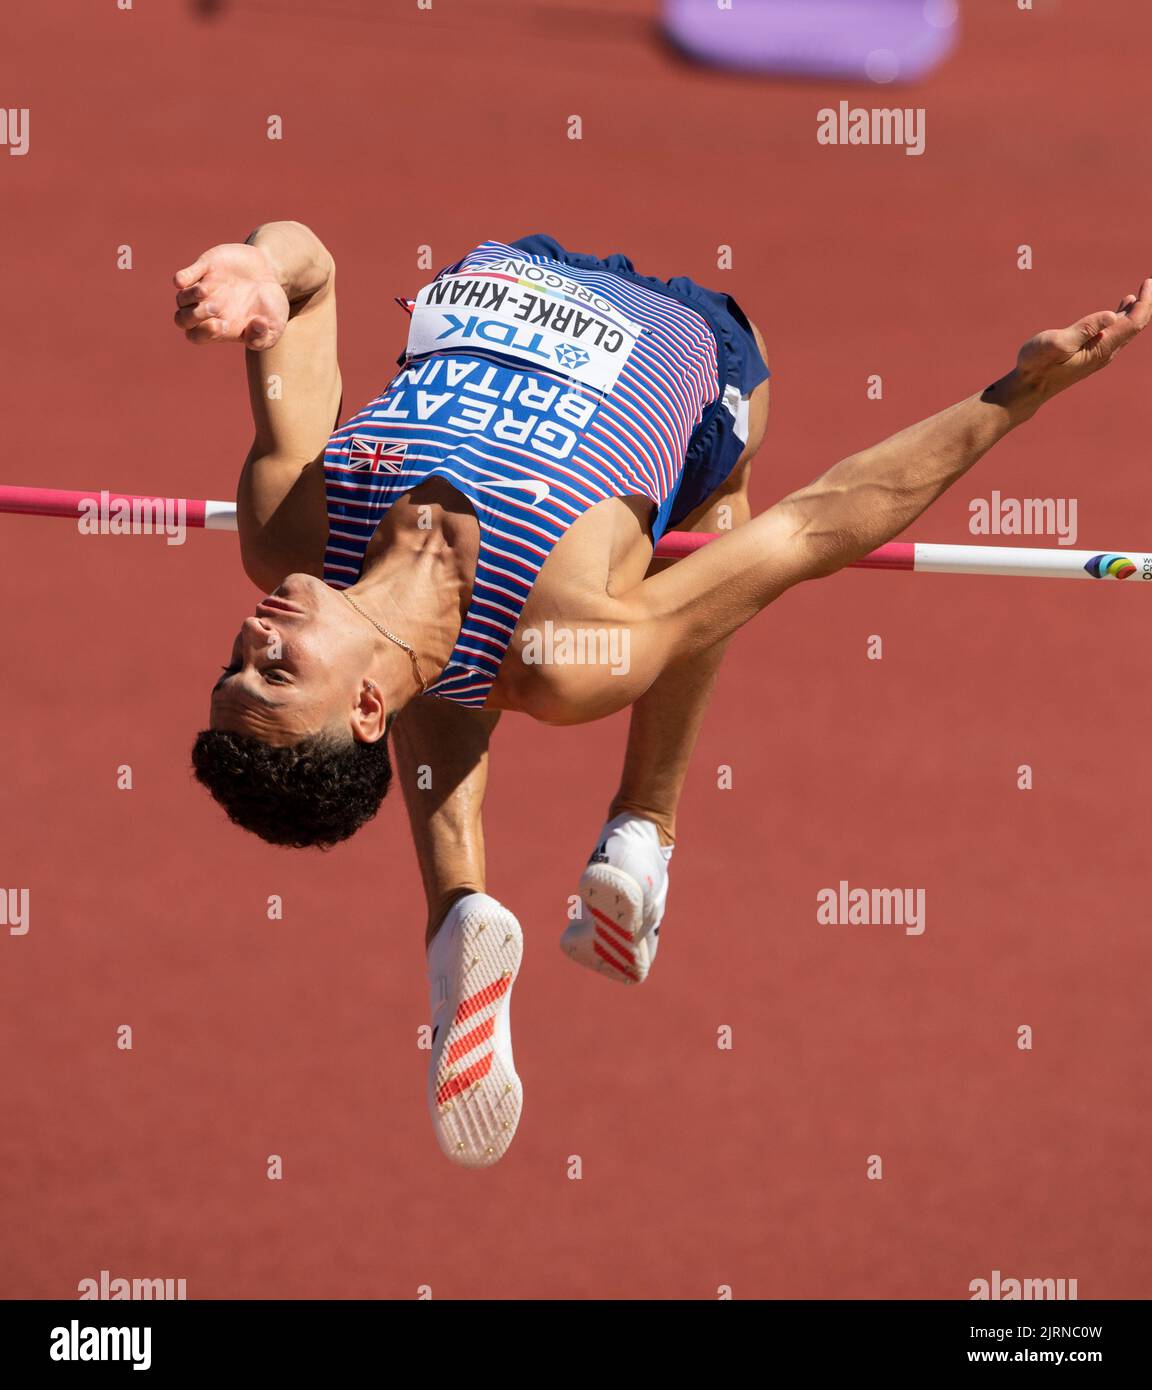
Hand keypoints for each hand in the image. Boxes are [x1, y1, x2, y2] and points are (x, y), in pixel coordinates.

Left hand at [172, 242, 289, 349]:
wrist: (271, 275)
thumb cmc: (271, 307)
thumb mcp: (275, 327)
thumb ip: (263, 338)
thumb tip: (256, 326)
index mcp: (221, 328)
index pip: (198, 336)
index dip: (204, 333)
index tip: (224, 325)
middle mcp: (208, 311)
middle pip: (183, 320)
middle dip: (193, 316)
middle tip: (215, 307)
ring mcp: (204, 289)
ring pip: (181, 299)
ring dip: (188, 297)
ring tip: (206, 290)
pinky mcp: (205, 268)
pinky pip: (183, 277)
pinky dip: (181, 278)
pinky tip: (189, 280)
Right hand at [1011, 278, 1151, 400]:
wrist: (1027, 389)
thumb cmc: (1037, 364)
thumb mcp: (1057, 343)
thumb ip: (1084, 329)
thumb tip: (1111, 316)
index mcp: (1101, 347)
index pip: (1133, 322)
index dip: (1144, 303)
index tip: (1147, 283)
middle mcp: (1105, 353)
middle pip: (1134, 326)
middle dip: (1144, 305)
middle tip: (1149, 284)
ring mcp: (1097, 356)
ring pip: (1124, 331)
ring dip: (1133, 312)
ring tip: (1139, 295)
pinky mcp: (1088, 356)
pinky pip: (1112, 336)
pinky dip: (1119, 321)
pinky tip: (1116, 313)